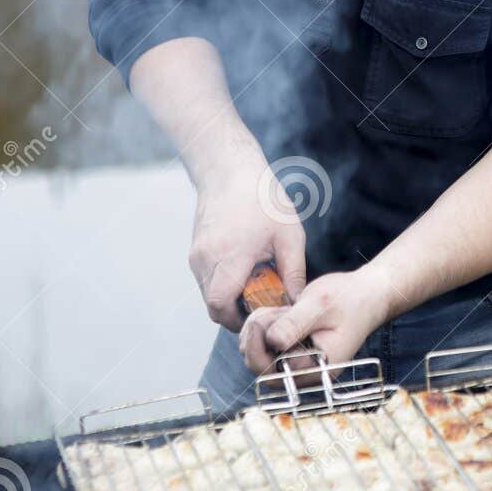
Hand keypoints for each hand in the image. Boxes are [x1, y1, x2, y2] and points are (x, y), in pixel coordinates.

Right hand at [189, 149, 306, 331]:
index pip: (222, 307)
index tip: (262, 316)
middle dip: (236, 313)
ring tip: (256, 284)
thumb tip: (297, 303)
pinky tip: (244, 270)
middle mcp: (206, 259)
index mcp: (230, 256)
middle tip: (262, 305)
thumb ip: (293, 272)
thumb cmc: (263, 199)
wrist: (228, 170)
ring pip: (208, 294)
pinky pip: (206, 280)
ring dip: (230, 297)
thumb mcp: (289, 235)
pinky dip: (223, 283)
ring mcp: (196, 255)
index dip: (239, 321)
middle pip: (214, 306)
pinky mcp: (194, 251)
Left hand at [238, 264, 393, 378]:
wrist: (365, 296)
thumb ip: (295, 324)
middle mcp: (304, 373)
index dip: (260, 345)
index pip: (272, 371)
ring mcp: (296, 364)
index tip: (270, 315)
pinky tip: (278, 312)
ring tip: (278, 310)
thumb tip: (272, 340)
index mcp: (315, 369)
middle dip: (255, 337)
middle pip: (260, 368)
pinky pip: (263, 347)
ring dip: (257, 332)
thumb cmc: (348, 300)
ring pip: (257, 356)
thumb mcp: (320, 306)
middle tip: (269, 311)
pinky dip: (261, 329)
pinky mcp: (290, 352)